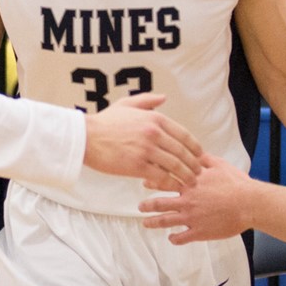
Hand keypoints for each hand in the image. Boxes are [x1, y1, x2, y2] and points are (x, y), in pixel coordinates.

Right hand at [83, 94, 203, 190]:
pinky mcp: (137, 166)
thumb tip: (164, 98)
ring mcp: (147, 150)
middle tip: (199, 172)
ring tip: (191, 182)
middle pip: (183, 152)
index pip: (184, 135)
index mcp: (155, 118)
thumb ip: (147, 100)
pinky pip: (161, 177)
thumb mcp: (126, 104)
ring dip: (186, 176)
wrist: (85, 137)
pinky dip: (171, 183)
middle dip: (194, 164)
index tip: (199, 155)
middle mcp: (154, 133)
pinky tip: (174, 187)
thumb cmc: (105, 122)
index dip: (195, 147)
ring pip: (175, 166)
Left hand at [139, 153, 255, 243]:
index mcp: (190, 183)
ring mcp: (191, 217)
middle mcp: (187, 200)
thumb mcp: (219, 164)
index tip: (144, 183)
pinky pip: (181, 237)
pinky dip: (174, 239)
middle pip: (160, 203)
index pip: (165, 181)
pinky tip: (171, 238)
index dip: (152, 182)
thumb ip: (203, 159)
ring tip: (146, 223)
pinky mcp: (199, 232)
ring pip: (166, 221)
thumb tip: (193, 152)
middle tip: (141, 207)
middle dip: (147, 205)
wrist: (249, 203)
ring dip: (153, 222)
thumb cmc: (237, 183)